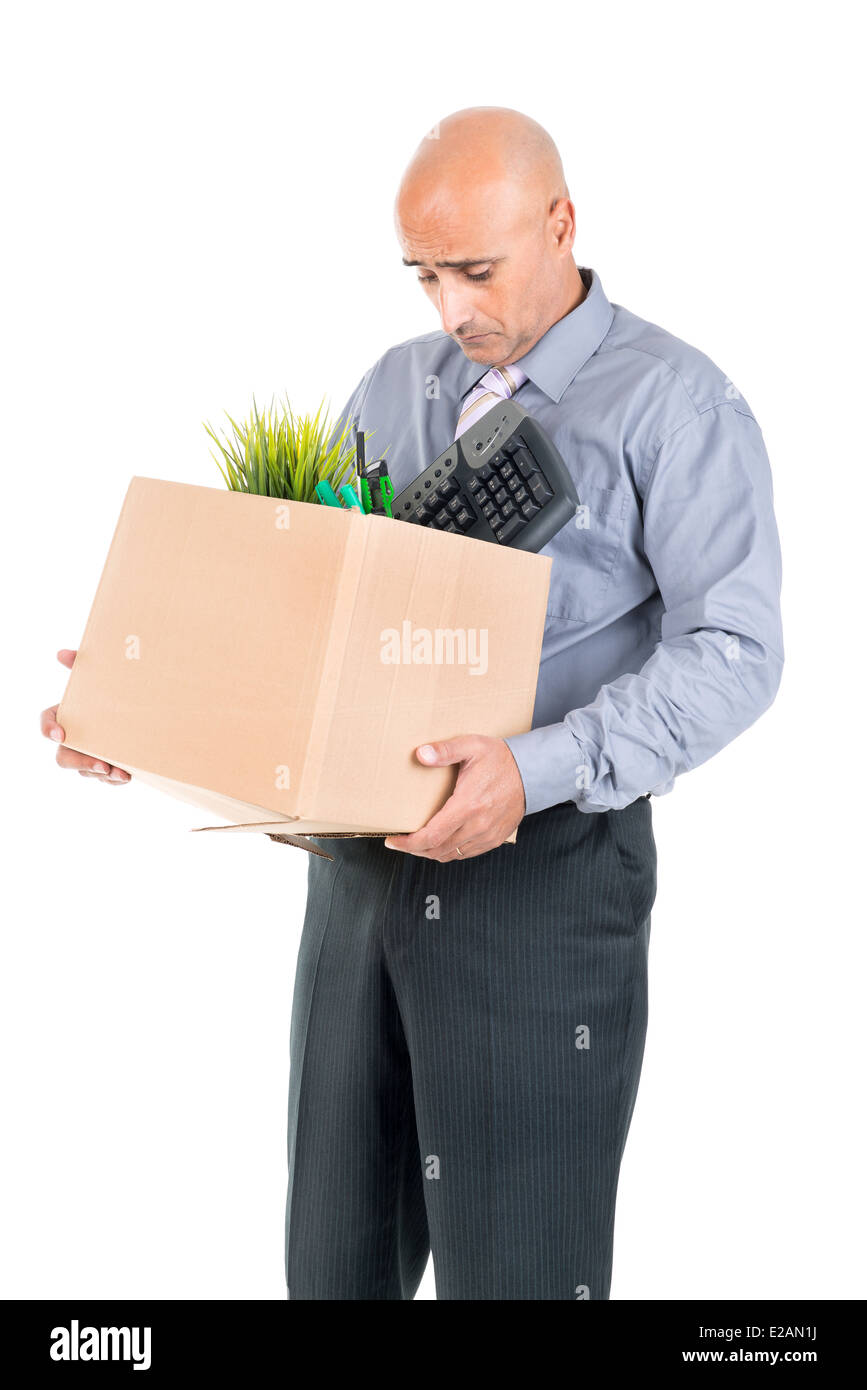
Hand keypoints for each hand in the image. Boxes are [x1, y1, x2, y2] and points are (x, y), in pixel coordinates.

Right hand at [41, 649, 131, 782]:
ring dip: (101, 774)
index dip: (48, 729)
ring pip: (85, 770)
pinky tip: (127, 775)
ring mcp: (87, 754)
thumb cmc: (114, 689)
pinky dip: (114, 779)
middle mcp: (72, 738)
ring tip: (122, 773)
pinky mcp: (104, 766)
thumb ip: (82, 663)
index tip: (62, 734)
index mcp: (66, 714)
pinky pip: (103, 778)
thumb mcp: (100, 676)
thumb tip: (62, 653)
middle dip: (80, 762)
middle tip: (100, 764)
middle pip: (63, 757)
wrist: (145, 707)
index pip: (46, 722)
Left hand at [384, 735, 524, 861]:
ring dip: (431, 852)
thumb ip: (445, 750)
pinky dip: (449, 851)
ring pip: (451, 855)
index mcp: (468, 805)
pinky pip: (466, 853)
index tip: (392, 840)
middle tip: (400, 841)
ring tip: (417, 842)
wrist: (534, 772)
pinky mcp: (495, 839)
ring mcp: (488, 835)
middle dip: (414, 849)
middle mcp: (478, 825)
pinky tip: (441, 841)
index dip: (408, 843)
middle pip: (437, 850)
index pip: (431, 836)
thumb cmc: (501, 759)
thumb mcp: (472, 746)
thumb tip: (421, 754)